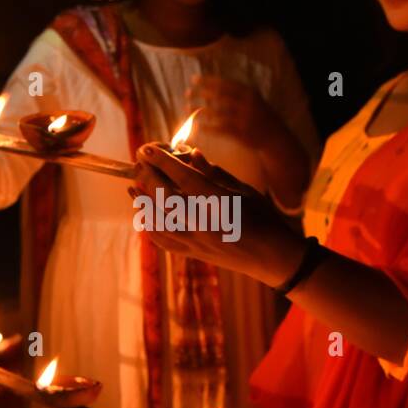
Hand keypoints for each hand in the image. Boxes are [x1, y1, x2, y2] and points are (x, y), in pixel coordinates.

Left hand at [131, 143, 305, 286]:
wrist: (273, 258)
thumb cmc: (264, 218)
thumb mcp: (244, 191)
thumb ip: (215, 173)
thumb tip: (191, 153)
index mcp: (220, 204)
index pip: (184, 178)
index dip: (163, 162)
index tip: (147, 149)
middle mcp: (204, 224)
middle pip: (166, 198)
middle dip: (149, 177)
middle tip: (139, 163)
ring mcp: (197, 242)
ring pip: (159, 221)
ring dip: (143, 203)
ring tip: (134, 188)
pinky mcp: (194, 255)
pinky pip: (164, 242)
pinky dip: (150, 228)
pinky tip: (144, 215)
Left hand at [186, 74, 273, 147]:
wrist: (276, 138)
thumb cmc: (261, 117)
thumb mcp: (254, 100)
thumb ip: (238, 93)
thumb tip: (215, 86)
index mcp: (249, 93)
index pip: (224, 84)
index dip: (207, 81)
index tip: (193, 80)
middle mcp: (246, 104)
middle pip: (218, 96)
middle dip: (200, 93)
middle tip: (187, 93)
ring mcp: (244, 119)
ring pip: (216, 112)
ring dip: (200, 110)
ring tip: (188, 109)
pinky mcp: (241, 133)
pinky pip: (220, 129)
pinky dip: (208, 127)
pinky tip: (198, 126)